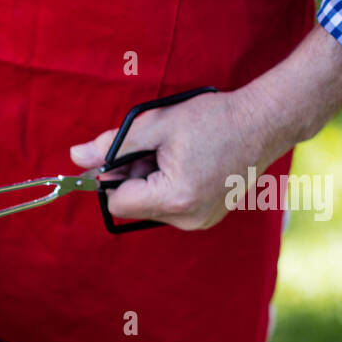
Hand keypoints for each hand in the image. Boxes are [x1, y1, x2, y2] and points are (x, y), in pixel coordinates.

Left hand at [68, 91, 263, 230]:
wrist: (265, 122)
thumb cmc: (214, 119)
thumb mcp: (155, 124)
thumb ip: (112, 144)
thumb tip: (76, 158)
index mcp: (175, 197)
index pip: (117, 202)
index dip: (112, 177)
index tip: (123, 153)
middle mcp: (188, 218)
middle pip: (133, 206)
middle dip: (133, 177)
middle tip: (155, 147)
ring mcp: (200, 222)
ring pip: (150, 207)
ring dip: (150, 182)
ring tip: (175, 153)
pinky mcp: (206, 219)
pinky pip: (169, 208)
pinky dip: (167, 187)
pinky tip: (187, 164)